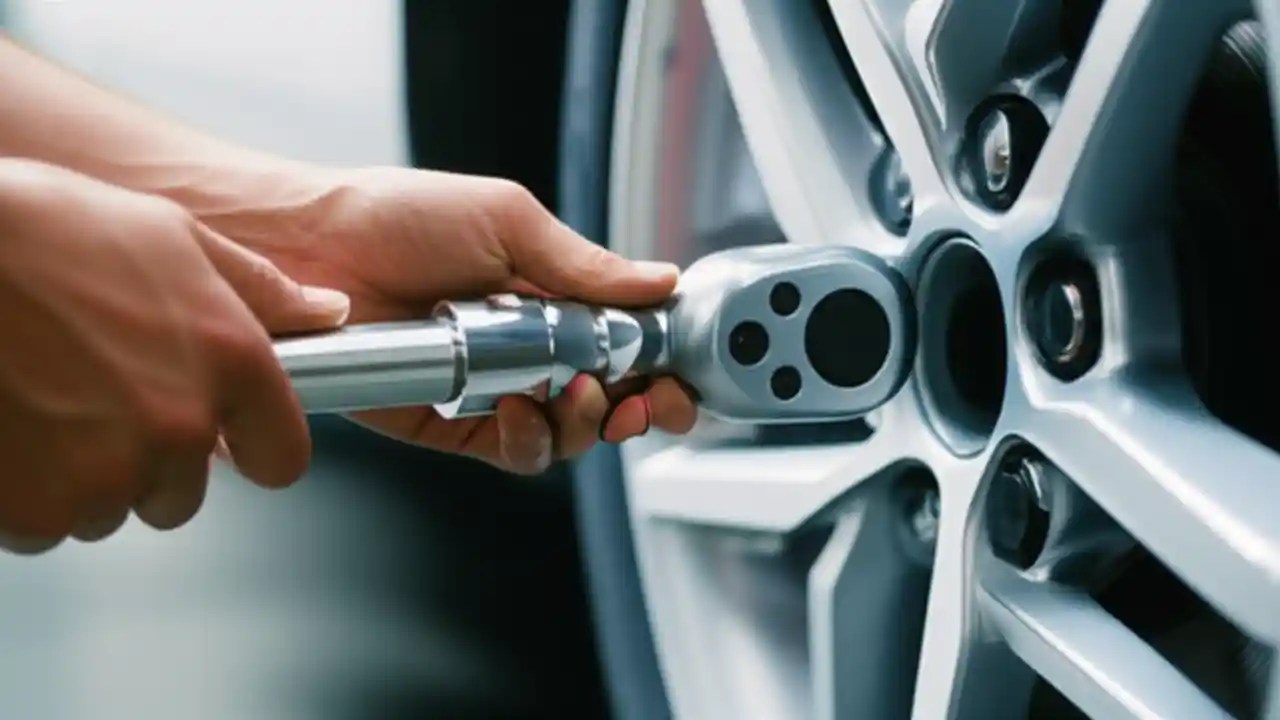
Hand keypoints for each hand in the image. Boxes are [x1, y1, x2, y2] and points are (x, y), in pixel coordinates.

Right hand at [0, 160, 349, 551]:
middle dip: (145, 462)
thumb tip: (329, 312)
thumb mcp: (167, 233)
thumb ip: (257, 288)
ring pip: (108, 509)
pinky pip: (43, 528)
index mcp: (228, 360)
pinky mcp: (35, 510)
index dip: (251, 451)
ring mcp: (107, 475)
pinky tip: (8, 429)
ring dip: (78, 476)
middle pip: (183, 494)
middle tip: (92, 397)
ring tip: (38, 398)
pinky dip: (22, 494)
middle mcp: (179, 425)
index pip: (282, 458)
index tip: (226, 441)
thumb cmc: (37, 229)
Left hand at [211, 166, 698, 473]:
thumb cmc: (396, 216)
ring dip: (585, 425)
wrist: (311, 246)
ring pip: (566, 435)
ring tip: (573, 395)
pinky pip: (510, 452)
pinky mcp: (451, 423)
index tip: (679, 376)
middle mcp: (529, 348)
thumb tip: (659, 282)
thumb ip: (585, 266)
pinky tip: (517, 409)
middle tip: (640, 398)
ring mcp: (493, 388)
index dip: (661, 365)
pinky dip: (527, 441)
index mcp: (552, 296)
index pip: (628, 341)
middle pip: (609, 399)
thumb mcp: (508, 222)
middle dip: (638, 406)